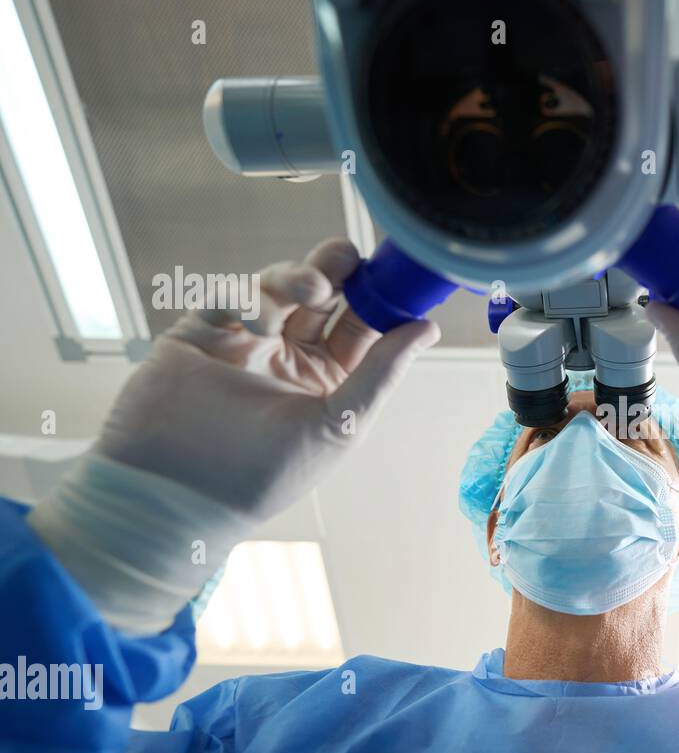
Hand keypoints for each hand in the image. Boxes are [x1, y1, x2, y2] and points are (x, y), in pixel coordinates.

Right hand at [97, 238, 440, 520]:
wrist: (177, 495)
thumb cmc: (265, 474)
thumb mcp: (341, 423)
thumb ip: (381, 372)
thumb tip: (428, 328)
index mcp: (327, 378)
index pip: (362, 325)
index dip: (381, 298)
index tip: (399, 275)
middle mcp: (288, 356)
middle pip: (322, 297)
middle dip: (338, 271)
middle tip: (351, 257)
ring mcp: (243, 341)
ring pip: (278, 288)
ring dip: (297, 278)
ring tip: (313, 287)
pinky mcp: (198, 333)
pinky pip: (227, 296)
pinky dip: (248, 294)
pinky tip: (260, 313)